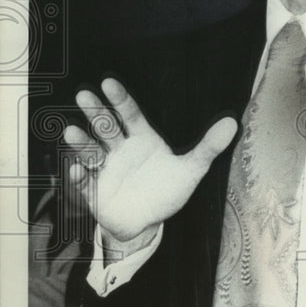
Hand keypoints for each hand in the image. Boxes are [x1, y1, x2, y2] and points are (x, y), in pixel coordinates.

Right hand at [64, 78, 236, 244]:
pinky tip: (76, 170)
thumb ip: (208, 147)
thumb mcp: (191, 170)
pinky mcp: (95, 190)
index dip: (120, 99)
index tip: (108, 82)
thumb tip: (232, 123)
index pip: (129, 114)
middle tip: (84, 95)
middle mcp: (120, 149)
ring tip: (72, 132)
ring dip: (81, 142)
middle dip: (95, 112)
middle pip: (106, 126)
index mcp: (141, 139)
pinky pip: (84, 182)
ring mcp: (106, 168)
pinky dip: (78, 177)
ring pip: (91, 151)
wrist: (147, 224)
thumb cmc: (167, 191)